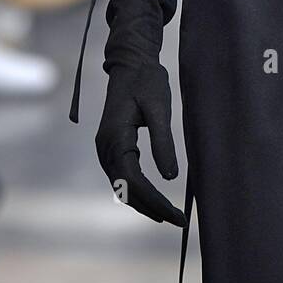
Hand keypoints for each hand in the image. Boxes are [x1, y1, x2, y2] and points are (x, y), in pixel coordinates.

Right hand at [95, 64, 186, 225]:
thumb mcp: (160, 108)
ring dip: (144, 202)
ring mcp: (105, 148)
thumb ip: (164, 142)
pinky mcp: (111, 146)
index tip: (176, 214)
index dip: (155, 201)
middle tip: (178, 220)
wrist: (131, 62)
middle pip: (126, 189)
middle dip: (151, 207)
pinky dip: (137, 190)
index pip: (134, 181)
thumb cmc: (147, 80)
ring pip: (122, 186)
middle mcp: (104, 147)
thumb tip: (170, 177)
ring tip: (169, 215)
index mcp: (115, 138)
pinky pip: (122, 175)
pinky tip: (154, 197)